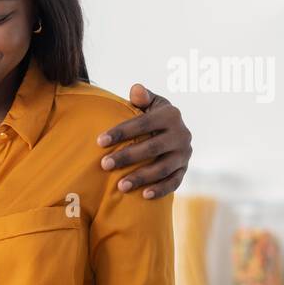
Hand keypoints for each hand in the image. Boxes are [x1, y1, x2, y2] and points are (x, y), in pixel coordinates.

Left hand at [95, 84, 191, 198]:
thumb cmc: (151, 117)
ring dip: (141, 177)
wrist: (172, 134)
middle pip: (152, 147)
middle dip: (127, 157)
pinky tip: (144, 195)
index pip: (143, 123)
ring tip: (120, 186)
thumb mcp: (149, 104)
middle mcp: (182, 134)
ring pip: (163, 168)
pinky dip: (161, 189)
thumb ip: (142, 98)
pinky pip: (174, 182)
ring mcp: (184, 154)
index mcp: (171, 115)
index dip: (121, 132)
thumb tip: (136, 89)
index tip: (99, 141)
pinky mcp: (184, 170)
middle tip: (104, 164)